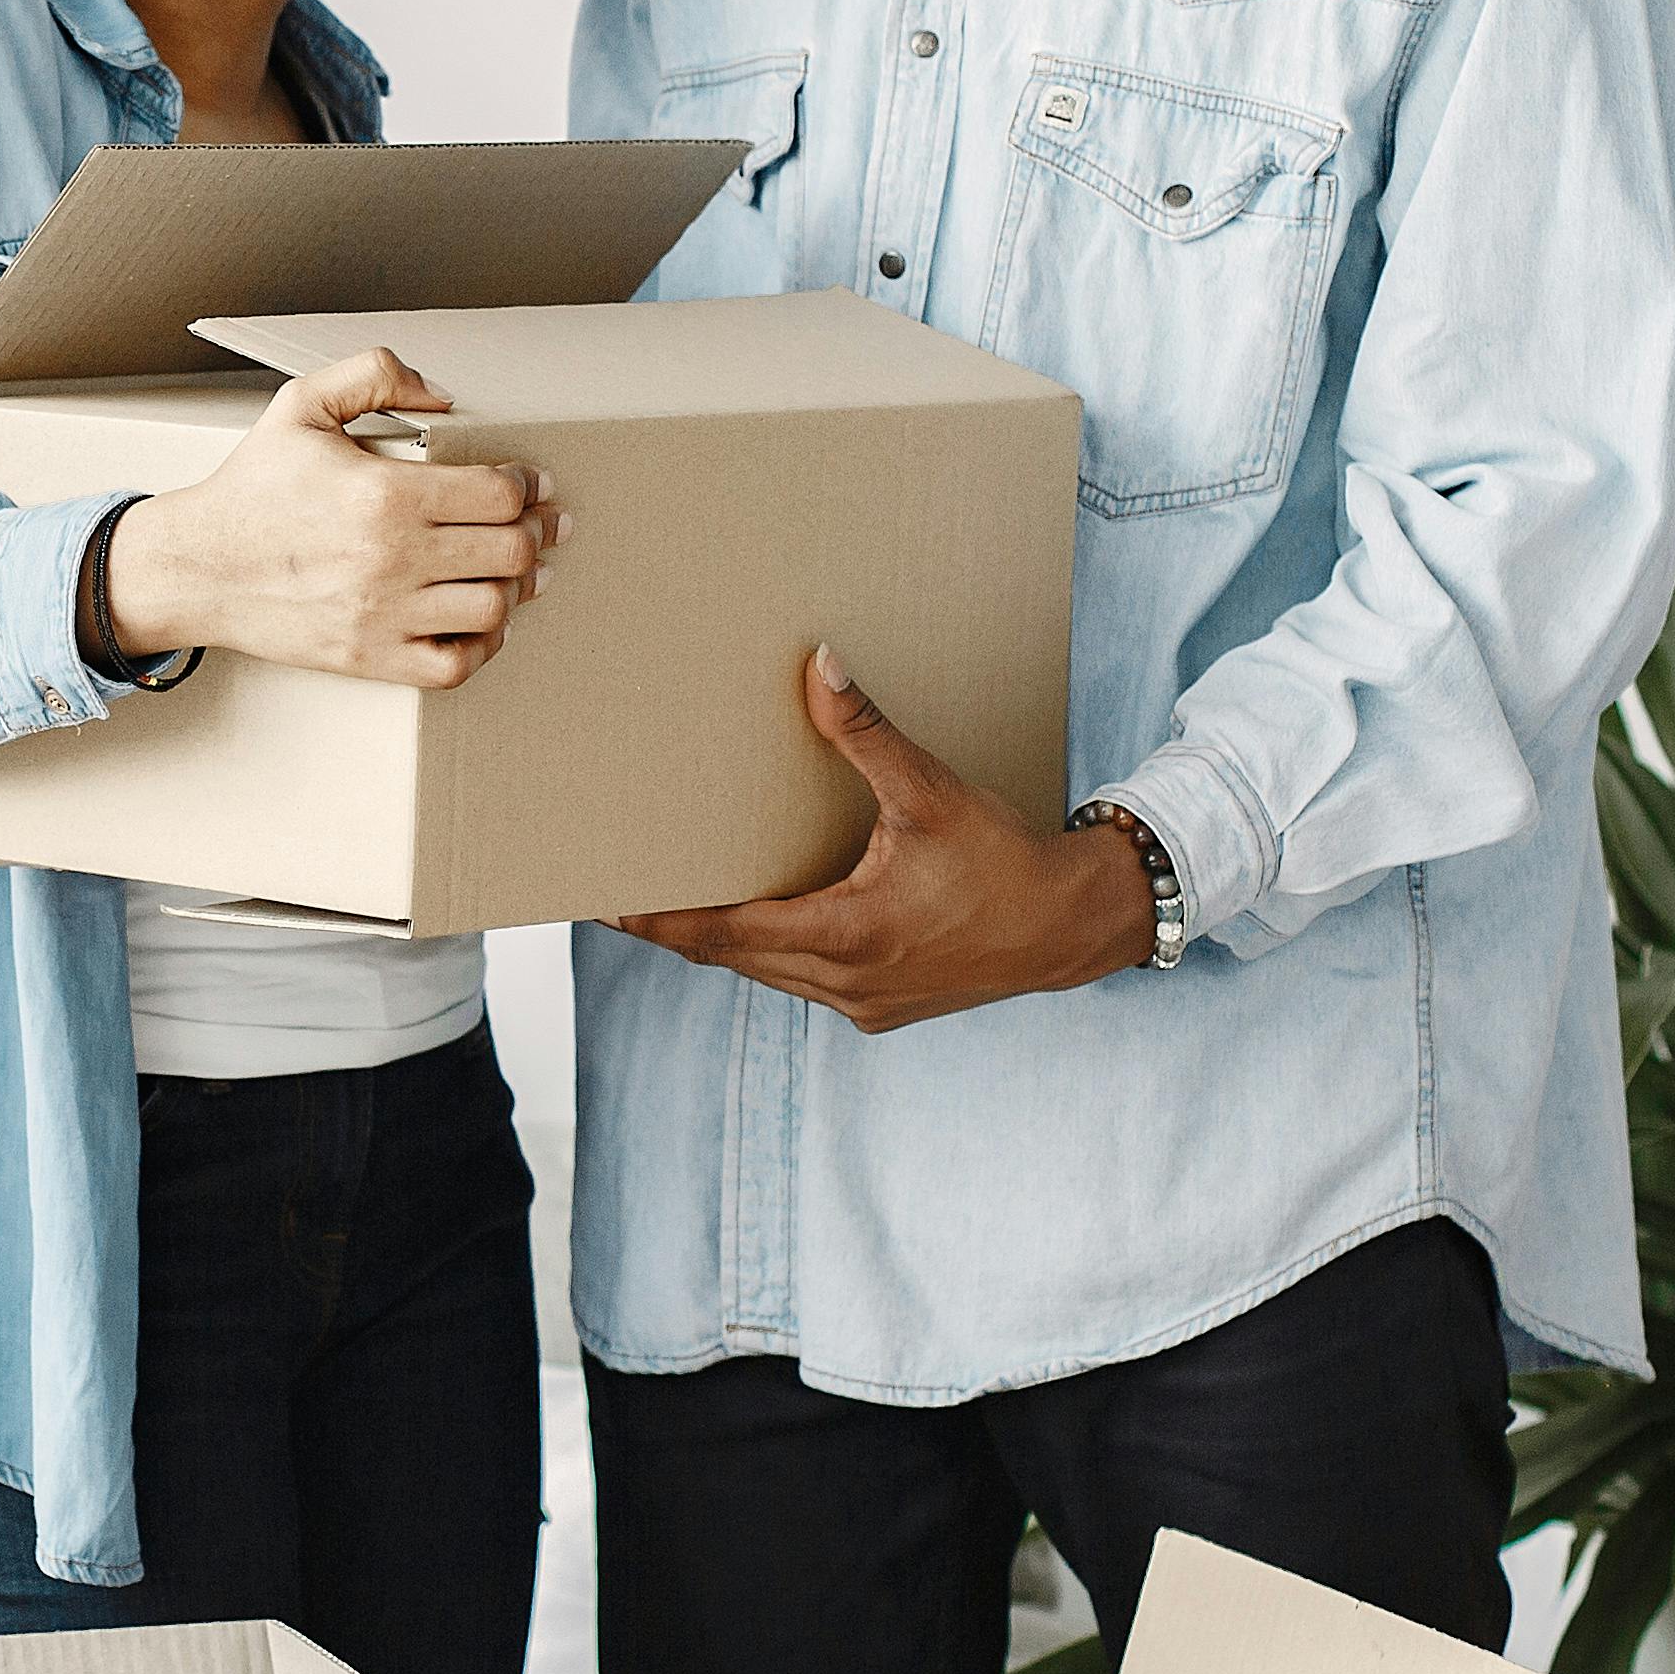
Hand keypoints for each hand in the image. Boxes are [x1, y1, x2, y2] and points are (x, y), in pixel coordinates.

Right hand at [101, 348, 565, 690]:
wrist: (197, 568)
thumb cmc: (252, 490)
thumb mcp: (302, 405)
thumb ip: (374, 374)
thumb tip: (441, 393)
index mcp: (383, 494)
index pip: (496, 495)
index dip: (527, 486)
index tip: (532, 484)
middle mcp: (390, 560)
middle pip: (509, 552)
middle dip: (538, 533)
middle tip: (546, 525)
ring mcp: (383, 615)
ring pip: (493, 609)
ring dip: (516, 588)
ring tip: (517, 572)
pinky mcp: (371, 657)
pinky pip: (455, 664)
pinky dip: (482, 645)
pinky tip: (480, 621)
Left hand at [607, 647, 1157, 1030]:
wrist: (1071, 928)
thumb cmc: (1004, 861)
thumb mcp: (933, 792)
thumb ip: (866, 734)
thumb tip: (819, 665)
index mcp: (846, 936)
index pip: (720, 934)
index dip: (657, 921)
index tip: (603, 905)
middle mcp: (844, 983)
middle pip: (729, 958)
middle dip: (673, 928)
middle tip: (613, 896)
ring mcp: (861, 1003)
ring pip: (764, 973)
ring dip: (719, 941)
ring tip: (666, 905)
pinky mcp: (879, 1008)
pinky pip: (801, 981)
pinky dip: (769, 952)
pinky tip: (756, 916)